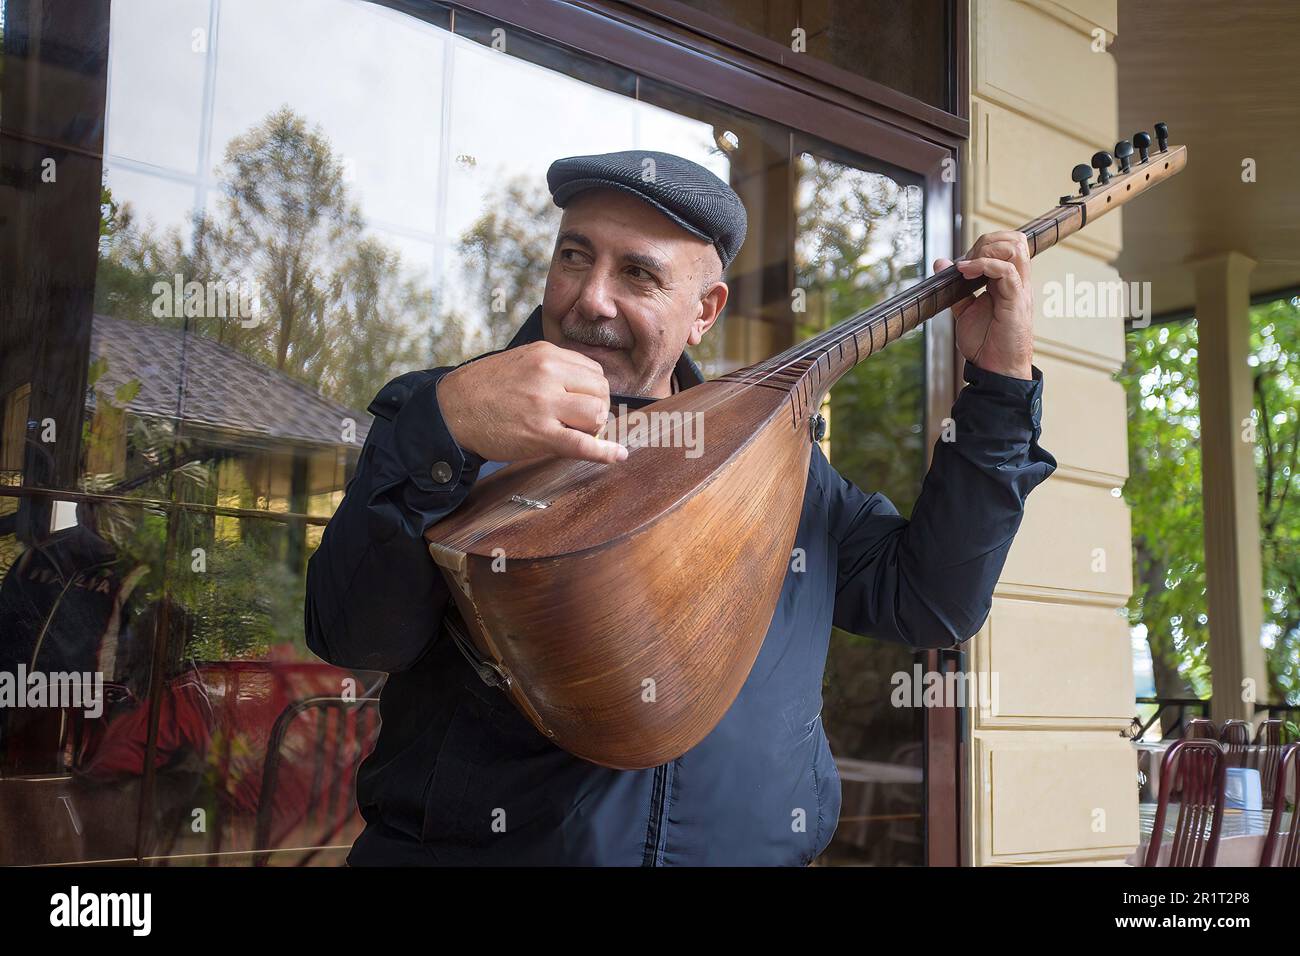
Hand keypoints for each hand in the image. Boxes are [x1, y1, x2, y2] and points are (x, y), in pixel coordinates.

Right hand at [437, 341, 628, 463]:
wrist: (451, 409)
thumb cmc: (483, 388)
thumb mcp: (520, 361)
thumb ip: (551, 369)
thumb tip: (584, 386)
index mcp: (546, 355)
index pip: (594, 371)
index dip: (593, 390)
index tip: (584, 402)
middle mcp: (549, 375)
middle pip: (601, 391)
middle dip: (598, 408)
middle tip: (581, 421)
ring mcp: (545, 405)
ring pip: (597, 415)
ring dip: (594, 427)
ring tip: (576, 432)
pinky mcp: (540, 435)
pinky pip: (583, 444)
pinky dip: (605, 452)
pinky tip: (618, 455)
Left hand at [935, 230, 1034, 379]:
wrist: (995, 370)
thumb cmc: (985, 344)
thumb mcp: (964, 311)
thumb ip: (955, 288)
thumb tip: (941, 263)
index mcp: (1009, 282)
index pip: (1009, 244)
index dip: (985, 244)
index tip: (962, 263)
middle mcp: (1018, 282)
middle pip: (1016, 240)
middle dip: (987, 241)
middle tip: (966, 261)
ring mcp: (1019, 290)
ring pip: (1016, 249)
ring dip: (986, 251)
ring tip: (967, 267)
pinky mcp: (1015, 301)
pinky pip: (1007, 271)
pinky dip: (983, 266)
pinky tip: (966, 274)